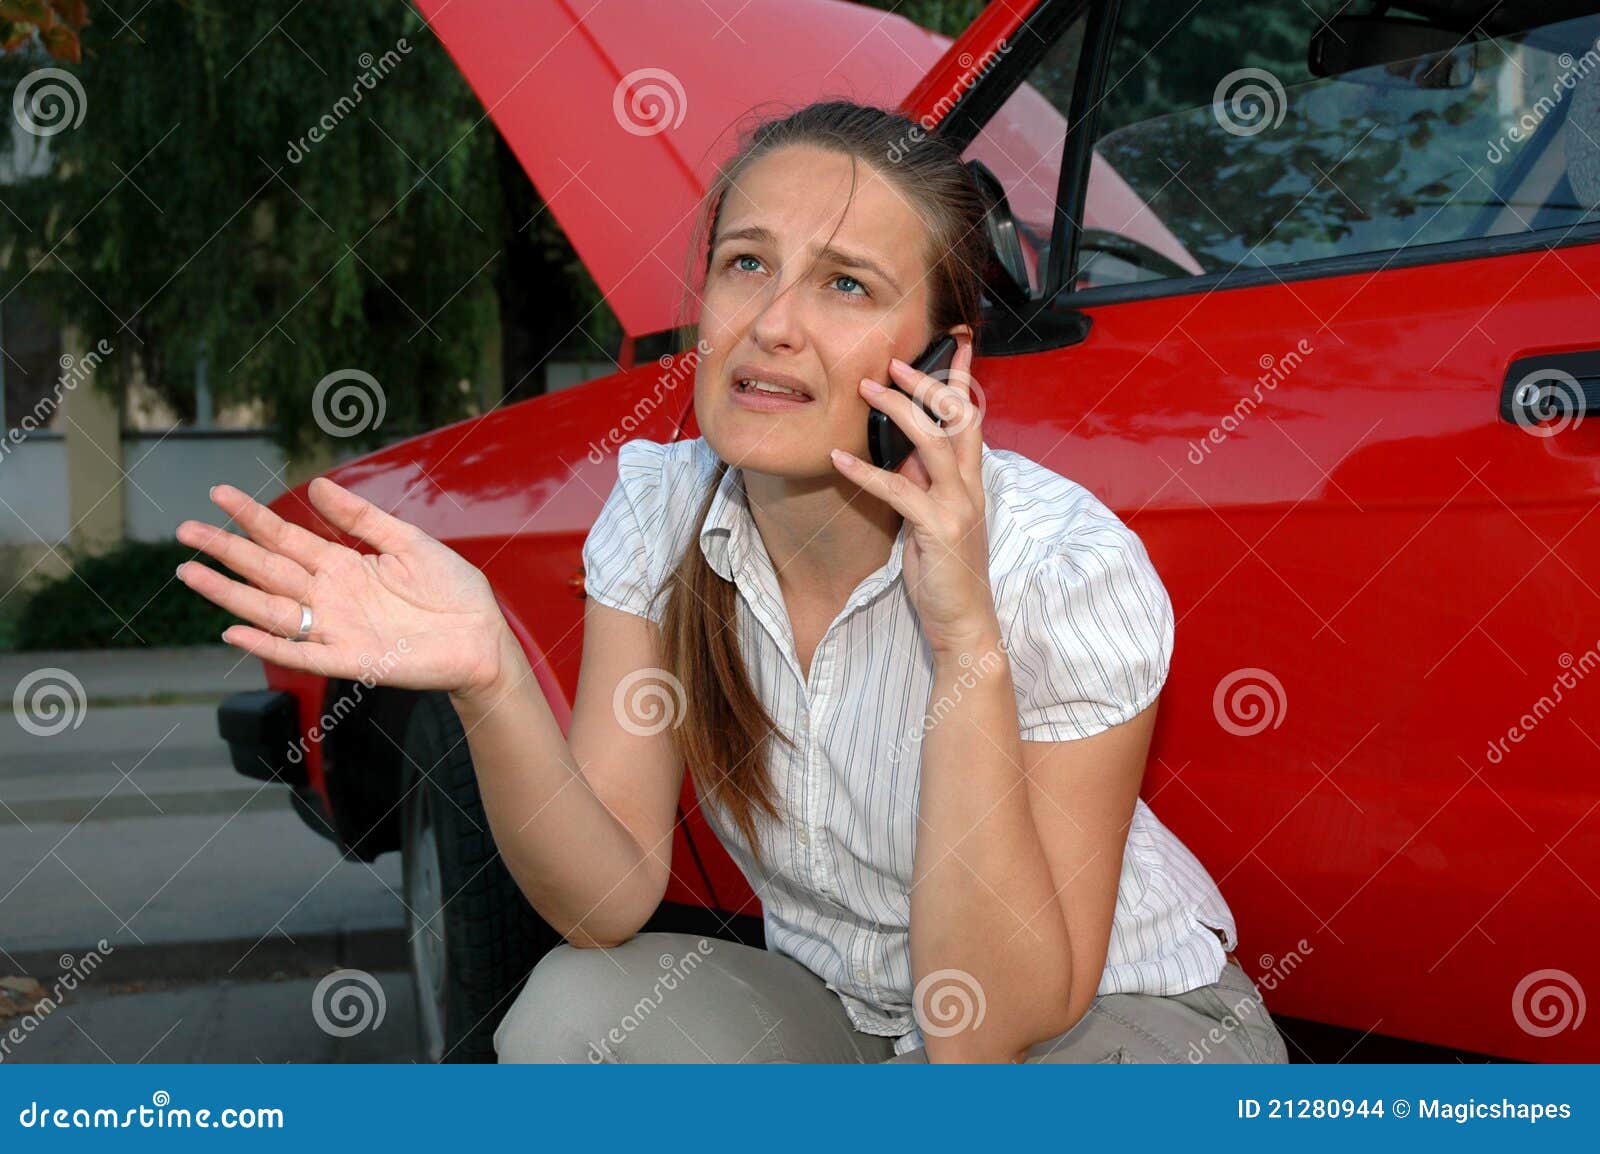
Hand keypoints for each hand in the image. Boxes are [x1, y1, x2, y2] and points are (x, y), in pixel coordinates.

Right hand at [174, 477, 513, 697]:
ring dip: (230, 594)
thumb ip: (361, 518)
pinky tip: (235, 632)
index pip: (287, 537)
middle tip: (184, 530)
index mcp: (344, 565)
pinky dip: (269, 645)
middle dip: (226, 550)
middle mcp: (332, 596)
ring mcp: (337, 629)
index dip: (252, 517)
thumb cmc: (452, 591)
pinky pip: (301, 654)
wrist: (483, 637)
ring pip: (271, 610)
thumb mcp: (408, 542)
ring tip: (190, 574)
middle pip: (267, 569)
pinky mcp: (352, 660)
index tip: (218, 494)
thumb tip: (315, 485)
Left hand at [830, 327, 999, 654]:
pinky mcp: (938, 530)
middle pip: (956, 418)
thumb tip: (900, 452)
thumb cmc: (945, 572)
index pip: (971, 418)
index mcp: (972, 481)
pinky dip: (867, 472)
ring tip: (867, 388)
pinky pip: (899, 489)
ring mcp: (958, 506)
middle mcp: (970, 487)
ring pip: (933, 442)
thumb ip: (924, 483)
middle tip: (894, 359)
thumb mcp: (934, 518)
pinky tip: (839, 459)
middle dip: (927, 382)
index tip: (959, 343)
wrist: (964, 622)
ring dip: (898, 411)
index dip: (964, 379)